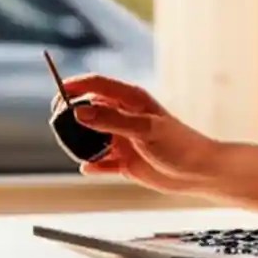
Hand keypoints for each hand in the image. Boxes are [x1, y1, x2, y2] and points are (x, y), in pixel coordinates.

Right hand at [54, 74, 220, 192]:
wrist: (200, 173)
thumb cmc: (180, 145)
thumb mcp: (144, 130)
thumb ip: (111, 121)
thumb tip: (79, 112)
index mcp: (130, 101)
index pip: (96, 84)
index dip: (75, 85)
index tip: (57, 93)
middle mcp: (123, 117)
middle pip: (87, 111)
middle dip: (72, 117)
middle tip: (60, 127)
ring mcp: (122, 139)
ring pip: (89, 138)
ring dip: (80, 144)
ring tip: (78, 151)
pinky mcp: (124, 161)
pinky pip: (100, 162)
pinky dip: (93, 165)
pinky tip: (90, 168)